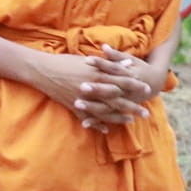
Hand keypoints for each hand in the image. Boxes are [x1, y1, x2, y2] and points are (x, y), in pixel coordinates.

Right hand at [24, 50, 144, 130]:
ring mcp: (83, 99)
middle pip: (117, 99)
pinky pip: (88, 118)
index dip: (135, 85)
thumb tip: (129, 63)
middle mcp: (93, 87)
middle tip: (146, 112)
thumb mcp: (88, 60)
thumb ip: (110, 63)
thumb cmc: (65, 62)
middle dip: (132, 106)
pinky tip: (106, 130)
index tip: (148, 89)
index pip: (121, 80)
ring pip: (105, 111)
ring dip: (119, 117)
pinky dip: (97, 124)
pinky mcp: (74, 107)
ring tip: (130, 121)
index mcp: (97, 73)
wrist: (43, 70)